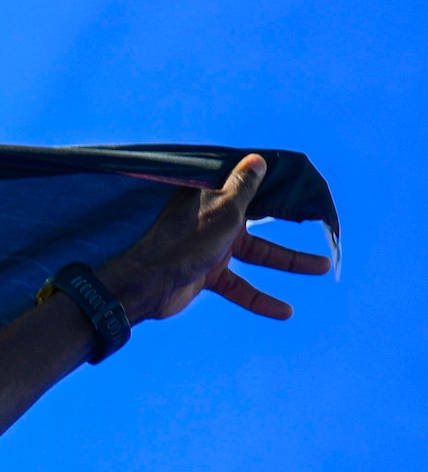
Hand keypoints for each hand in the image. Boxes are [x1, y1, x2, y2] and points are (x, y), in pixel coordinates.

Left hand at [101, 153, 331, 324]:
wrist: (147, 284)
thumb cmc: (185, 240)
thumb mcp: (222, 210)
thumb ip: (243, 187)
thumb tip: (256, 159)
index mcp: (216, 198)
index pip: (254, 190)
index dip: (281, 190)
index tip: (308, 191)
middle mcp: (215, 221)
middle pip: (262, 225)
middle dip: (293, 226)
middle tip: (324, 227)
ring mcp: (212, 249)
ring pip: (258, 255)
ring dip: (289, 261)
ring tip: (323, 268)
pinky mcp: (208, 276)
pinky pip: (240, 286)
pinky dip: (260, 299)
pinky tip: (285, 311)